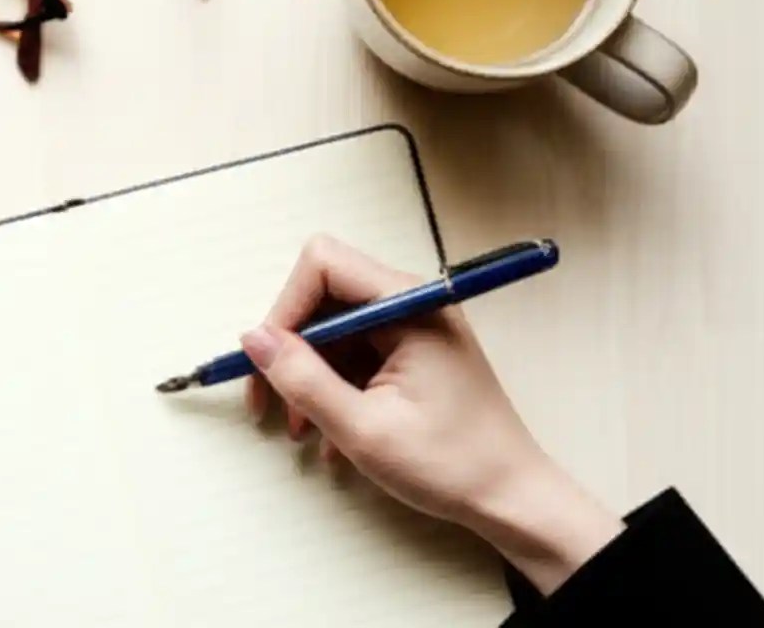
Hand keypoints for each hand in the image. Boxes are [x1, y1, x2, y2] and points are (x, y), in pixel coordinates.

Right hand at [242, 236, 622, 593]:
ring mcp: (412, 328)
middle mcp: (411, 303)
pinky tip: (330, 436)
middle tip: (271, 404)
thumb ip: (302, 379)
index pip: (323, 265)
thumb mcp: (362, 428)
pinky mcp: (411, 354)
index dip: (285, 309)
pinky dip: (331, 390)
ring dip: (308, 377)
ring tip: (302, 430)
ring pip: (332, 330)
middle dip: (291, 350)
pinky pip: (353, 354)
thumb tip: (252, 338)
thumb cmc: (451, 464)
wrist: (511, 499)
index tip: (269, 362)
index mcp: (409, 305)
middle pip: (323, 297)